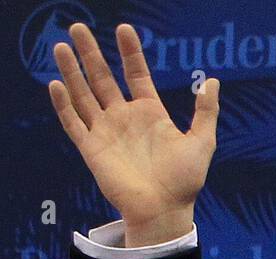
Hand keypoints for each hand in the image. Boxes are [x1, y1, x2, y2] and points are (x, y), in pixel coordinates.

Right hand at [48, 23, 219, 246]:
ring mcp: (106, 132)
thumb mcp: (202, 142)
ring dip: (72, 71)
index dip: (130, 52)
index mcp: (150, 113)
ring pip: (84, 94)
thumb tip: (212, 81)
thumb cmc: (185, 180)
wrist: (165, 210)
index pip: (136, 74)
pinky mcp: (92, 148)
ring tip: (61, 46)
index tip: (123, 29)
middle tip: (77, 27)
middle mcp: (125, 118)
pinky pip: (73, 122)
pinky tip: (57, 84)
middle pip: (103, 78)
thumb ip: (205, 112)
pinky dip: (64, 104)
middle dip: (91, 53)